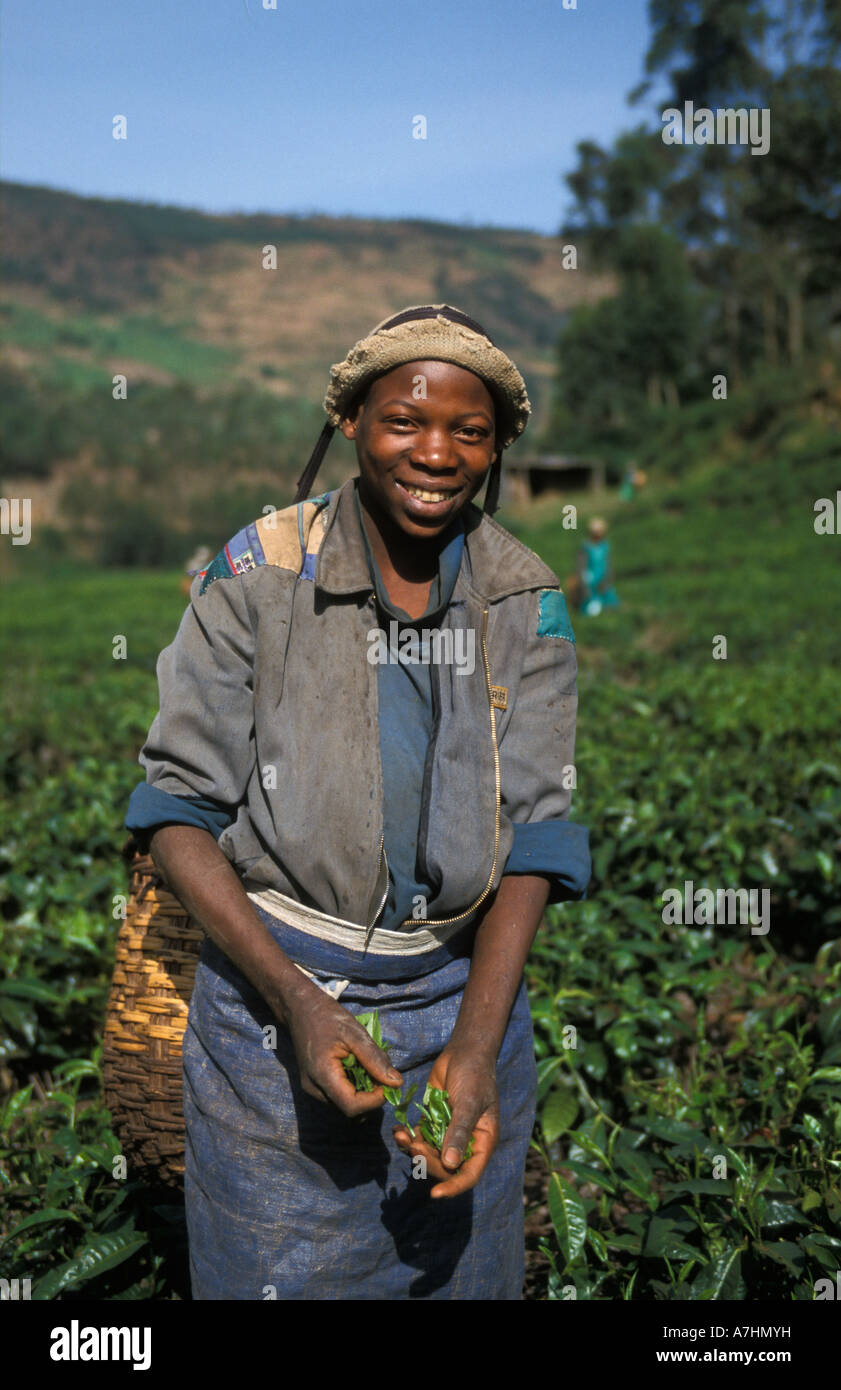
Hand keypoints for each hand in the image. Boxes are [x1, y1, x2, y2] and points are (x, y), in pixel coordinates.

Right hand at [284, 987, 402, 1117]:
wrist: (300, 1009)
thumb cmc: (327, 1017)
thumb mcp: (355, 1033)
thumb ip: (374, 1059)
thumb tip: (396, 1083)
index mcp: (322, 1074)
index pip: (351, 1106)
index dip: (374, 1101)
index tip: (389, 1083)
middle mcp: (314, 1088)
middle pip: (349, 1109)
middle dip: (370, 1097)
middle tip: (382, 1074)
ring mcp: (312, 1089)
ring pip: (344, 1104)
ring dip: (362, 1093)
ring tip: (367, 1067)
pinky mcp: (314, 1085)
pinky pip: (338, 1096)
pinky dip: (352, 1088)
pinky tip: (356, 1068)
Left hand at [393, 1046, 498, 1198]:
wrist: (464, 1052)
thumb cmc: (474, 1076)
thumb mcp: (469, 1103)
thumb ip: (459, 1132)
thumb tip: (451, 1165)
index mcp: (482, 1142)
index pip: (469, 1174)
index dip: (454, 1187)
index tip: (435, 1193)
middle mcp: (466, 1142)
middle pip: (445, 1167)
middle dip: (427, 1160)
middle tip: (413, 1145)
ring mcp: (448, 1134)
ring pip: (430, 1155)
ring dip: (414, 1150)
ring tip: (401, 1136)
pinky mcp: (434, 1122)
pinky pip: (420, 1139)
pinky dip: (408, 1139)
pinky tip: (399, 1131)